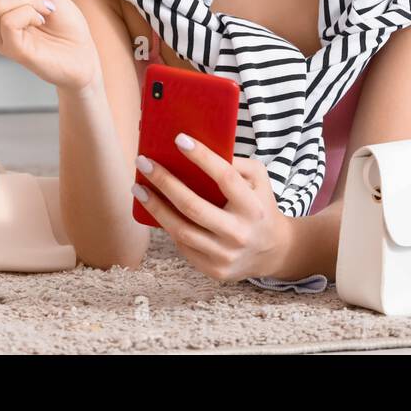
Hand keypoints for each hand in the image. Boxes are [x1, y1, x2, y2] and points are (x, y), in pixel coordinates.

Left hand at [132, 133, 292, 282]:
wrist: (272, 251)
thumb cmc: (259, 205)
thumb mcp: (259, 180)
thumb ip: (236, 164)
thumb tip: (197, 151)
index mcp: (253, 206)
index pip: (226, 178)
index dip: (202, 157)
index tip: (179, 139)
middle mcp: (240, 232)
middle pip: (193, 206)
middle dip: (164, 182)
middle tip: (144, 162)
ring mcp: (226, 255)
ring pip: (181, 230)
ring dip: (155, 206)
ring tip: (138, 187)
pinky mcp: (214, 270)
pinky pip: (183, 245)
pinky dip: (167, 225)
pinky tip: (156, 209)